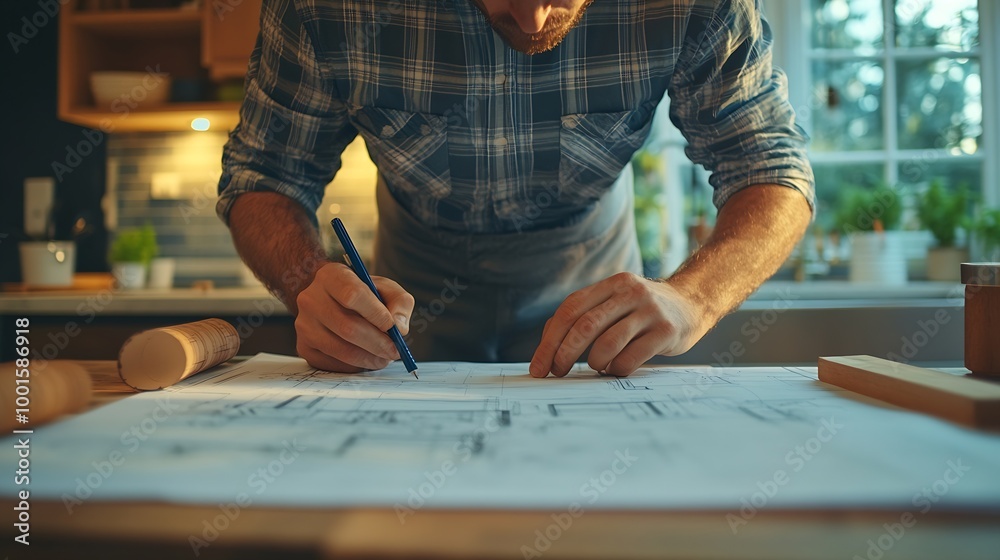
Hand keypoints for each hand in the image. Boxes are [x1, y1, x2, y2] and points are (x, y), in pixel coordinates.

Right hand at [295, 262, 414, 371]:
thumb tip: (400, 329)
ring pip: (340, 349)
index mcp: (331, 276)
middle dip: (377, 343)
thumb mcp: (384, 287)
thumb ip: (399, 302)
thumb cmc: (360, 293)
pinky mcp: (304, 347)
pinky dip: (355, 366)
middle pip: (347, 326)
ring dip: (368, 358)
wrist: (328, 299)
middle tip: (394, 351)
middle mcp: (311, 299)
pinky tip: (366, 358)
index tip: (392, 327)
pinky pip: (333, 363)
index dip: (376, 314)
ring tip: (384, 357)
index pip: (352, 295)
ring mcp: (304, 324)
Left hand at [529, 272, 705, 377]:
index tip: (539, 366)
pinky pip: (631, 358)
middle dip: (563, 354)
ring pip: (607, 343)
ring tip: (595, 367)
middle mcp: (630, 292)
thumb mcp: (615, 302)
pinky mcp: (666, 331)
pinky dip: (616, 370)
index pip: (570, 309)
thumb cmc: (642, 310)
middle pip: (585, 324)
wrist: (692, 303)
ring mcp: (649, 311)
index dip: (550, 340)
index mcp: (611, 284)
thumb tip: (547, 347)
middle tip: (556, 373)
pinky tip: (616, 369)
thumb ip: (585, 316)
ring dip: (593, 362)